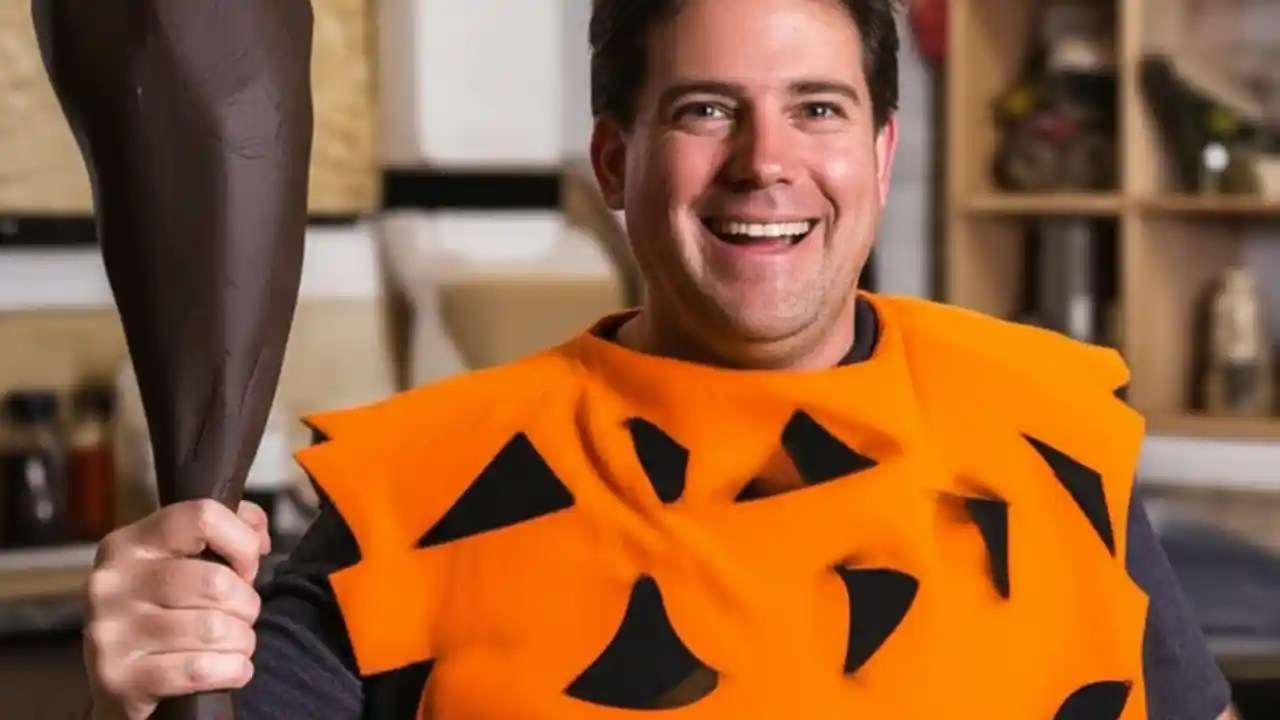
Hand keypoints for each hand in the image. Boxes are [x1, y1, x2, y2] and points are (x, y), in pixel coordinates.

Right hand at [83, 500, 270, 719]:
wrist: (114, 680)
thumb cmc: (162, 610)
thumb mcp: (182, 560)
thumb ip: (227, 530)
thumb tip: (260, 537)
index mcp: (129, 544)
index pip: (203, 517)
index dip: (242, 544)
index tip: (245, 568)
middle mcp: (112, 583)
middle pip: (216, 582)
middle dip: (247, 604)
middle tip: (242, 616)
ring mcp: (110, 632)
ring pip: (213, 628)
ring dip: (242, 640)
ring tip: (236, 643)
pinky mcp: (119, 678)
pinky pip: (200, 669)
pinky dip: (231, 670)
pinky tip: (230, 668)